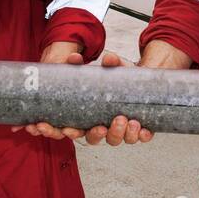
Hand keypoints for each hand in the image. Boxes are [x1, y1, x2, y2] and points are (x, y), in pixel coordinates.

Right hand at [12, 50, 154, 144]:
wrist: (138, 77)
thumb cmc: (112, 77)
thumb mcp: (100, 69)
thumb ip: (84, 65)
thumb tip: (74, 57)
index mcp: (85, 116)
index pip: (66, 129)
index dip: (55, 132)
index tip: (56, 127)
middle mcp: (100, 126)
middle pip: (92, 139)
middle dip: (95, 135)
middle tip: (100, 127)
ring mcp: (118, 129)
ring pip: (114, 140)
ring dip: (118, 134)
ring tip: (122, 119)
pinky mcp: (137, 128)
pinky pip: (139, 137)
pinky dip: (141, 135)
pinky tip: (142, 129)